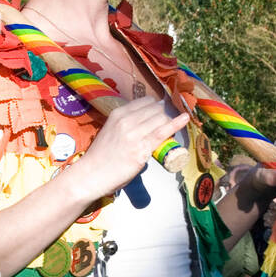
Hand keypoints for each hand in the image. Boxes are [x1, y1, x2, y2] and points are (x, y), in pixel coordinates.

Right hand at [72, 99, 189, 201]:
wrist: (90, 174)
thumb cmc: (100, 157)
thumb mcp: (110, 131)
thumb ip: (125, 125)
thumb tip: (142, 125)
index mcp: (118, 114)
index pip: (145, 102)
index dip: (155, 107)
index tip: (159, 113)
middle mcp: (127, 120)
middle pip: (155, 109)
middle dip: (163, 115)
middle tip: (164, 125)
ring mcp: (135, 134)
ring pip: (161, 118)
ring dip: (168, 122)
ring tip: (170, 129)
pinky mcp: (142, 149)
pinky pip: (163, 132)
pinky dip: (176, 124)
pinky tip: (185, 118)